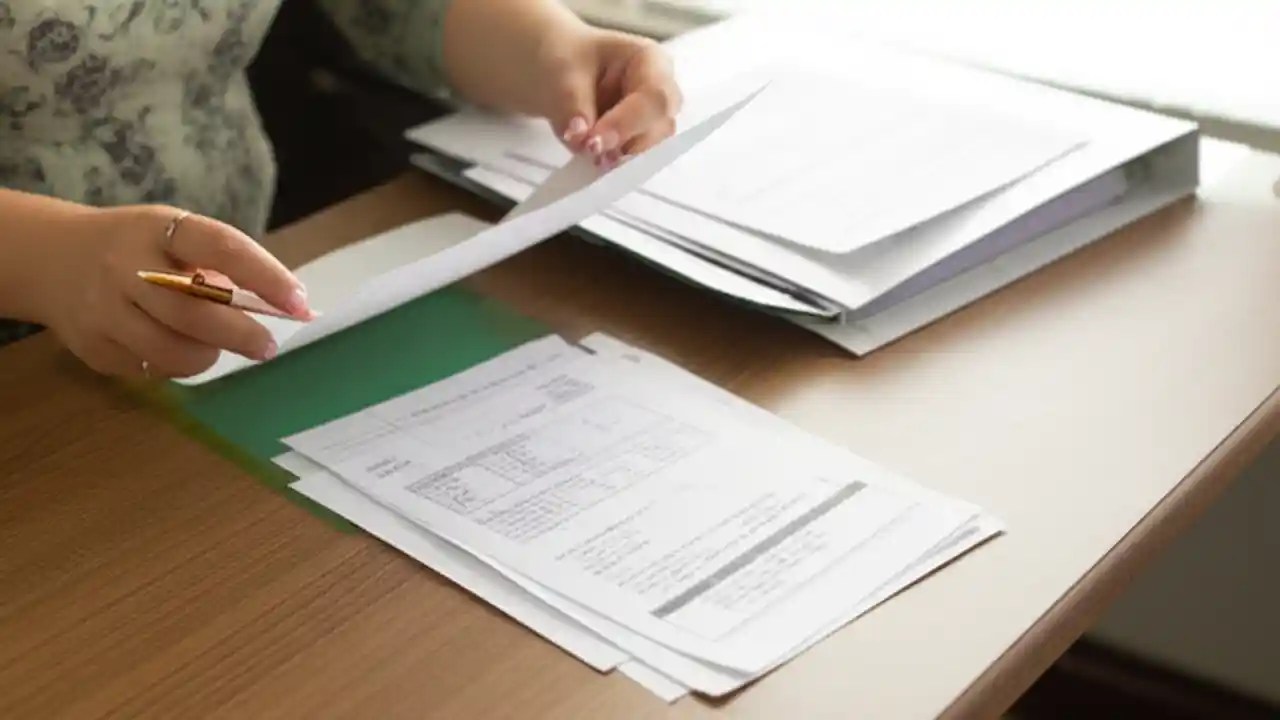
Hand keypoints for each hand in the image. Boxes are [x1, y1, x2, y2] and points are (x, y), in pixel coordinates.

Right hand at [38, 205, 310, 378]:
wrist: (50, 258)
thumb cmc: (137, 247)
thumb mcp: (174, 235)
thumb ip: (221, 265)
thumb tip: (284, 305)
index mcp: (157, 228)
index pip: (220, 247)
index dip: (265, 276)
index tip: (299, 301)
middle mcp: (125, 266)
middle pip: (192, 311)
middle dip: (240, 334)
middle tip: (268, 346)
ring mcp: (103, 310)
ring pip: (171, 351)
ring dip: (208, 356)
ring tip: (219, 347)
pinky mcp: (93, 348)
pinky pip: (150, 369)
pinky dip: (175, 365)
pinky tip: (174, 348)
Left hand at [539, 28, 682, 167]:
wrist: (551, 67)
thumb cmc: (562, 57)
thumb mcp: (561, 74)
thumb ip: (575, 107)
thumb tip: (583, 141)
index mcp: (649, 61)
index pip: (653, 97)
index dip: (626, 124)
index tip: (592, 144)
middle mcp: (661, 90)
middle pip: (660, 127)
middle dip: (626, 145)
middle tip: (590, 153)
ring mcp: (653, 118)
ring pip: (652, 149)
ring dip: (620, 158)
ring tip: (589, 157)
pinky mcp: (638, 140)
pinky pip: (636, 160)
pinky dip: (614, 164)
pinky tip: (593, 162)